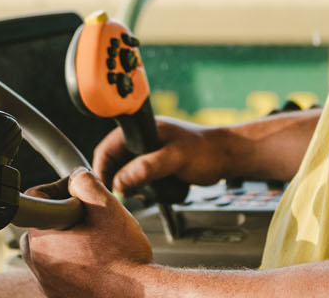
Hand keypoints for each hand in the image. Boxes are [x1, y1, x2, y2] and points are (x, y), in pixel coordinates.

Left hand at [21, 170, 154, 297]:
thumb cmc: (123, 259)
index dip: (61, 188)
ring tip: (98, 242)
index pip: (36, 197)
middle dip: (66, 215)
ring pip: (52, 246)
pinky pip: (59, 268)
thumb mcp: (107, 208)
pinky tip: (97, 260)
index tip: (81, 196)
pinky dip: (75, 260)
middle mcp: (37, 263)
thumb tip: (76, 176)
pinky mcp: (56, 294)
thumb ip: (86, 183)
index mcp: (42, 239)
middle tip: (93, 219)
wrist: (137, 296)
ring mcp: (46, 281)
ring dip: (71, 238)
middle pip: (43, 223)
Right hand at [93, 117, 228, 193]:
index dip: (102, 170)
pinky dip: (141, 188)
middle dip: (116, 181)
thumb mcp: (175, 159)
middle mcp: (141, 140)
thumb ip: (147, 168)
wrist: (226, 156)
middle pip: (113, 162)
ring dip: (130, 186)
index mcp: (141, 130)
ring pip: (124, 173)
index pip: (107, 148)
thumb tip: (120, 183)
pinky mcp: (155, 164)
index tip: (104, 190)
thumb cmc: (205, 151)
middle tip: (125, 198)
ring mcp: (147, 152)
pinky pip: (138, 178)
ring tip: (144, 194)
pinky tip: (154, 192)